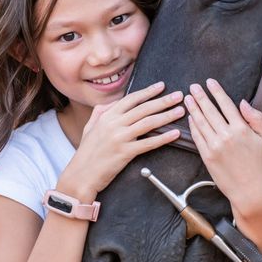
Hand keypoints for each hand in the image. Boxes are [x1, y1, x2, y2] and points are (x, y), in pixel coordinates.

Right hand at [60, 81, 183, 199]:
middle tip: (178, 96)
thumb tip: (112, 103)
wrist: (81, 174)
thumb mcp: (89, 127)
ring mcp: (120, 138)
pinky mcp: (125, 153)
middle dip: (163, 101)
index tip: (161, 86)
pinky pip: (148, 143)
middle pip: (143, 108)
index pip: (131, 99)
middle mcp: (114, 124)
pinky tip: (175, 134)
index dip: (148, 91)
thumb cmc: (86, 153)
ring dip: (167, 116)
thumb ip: (100, 112)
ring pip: (148, 123)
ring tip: (180, 111)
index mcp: (106, 116)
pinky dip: (163, 138)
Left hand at [185, 79, 261, 222]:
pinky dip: (193, 125)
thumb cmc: (259, 165)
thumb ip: (256, 118)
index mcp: (242, 129)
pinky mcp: (207, 156)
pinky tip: (190, 117)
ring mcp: (215, 146)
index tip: (210, 82)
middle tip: (193, 86)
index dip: (216, 92)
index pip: (226, 104)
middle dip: (200, 96)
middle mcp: (226, 135)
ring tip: (187, 98)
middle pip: (210, 110)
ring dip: (193, 108)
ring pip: (201, 122)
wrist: (249, 190)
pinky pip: (197, 136)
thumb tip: (243, 103)